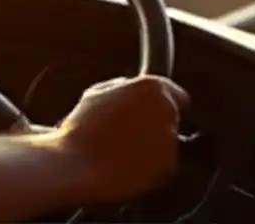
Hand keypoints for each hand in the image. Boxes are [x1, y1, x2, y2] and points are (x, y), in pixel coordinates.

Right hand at [55, 75, 189, 203]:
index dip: (160, 102)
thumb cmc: (82, 129)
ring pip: (166, 140)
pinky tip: (125, 163)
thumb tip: (130, 87)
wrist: (78, 167)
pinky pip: (162, 162)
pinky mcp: (170, 166)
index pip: (176, 93)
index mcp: (151, 88)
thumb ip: (121, 87)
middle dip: (155, 122)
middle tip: (126, 130)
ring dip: (150, 143)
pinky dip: (148, 164)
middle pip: (171, 116)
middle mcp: (167, 111)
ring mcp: (171, 140)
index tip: (151, 109)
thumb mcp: (96, 94)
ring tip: (118, 148)